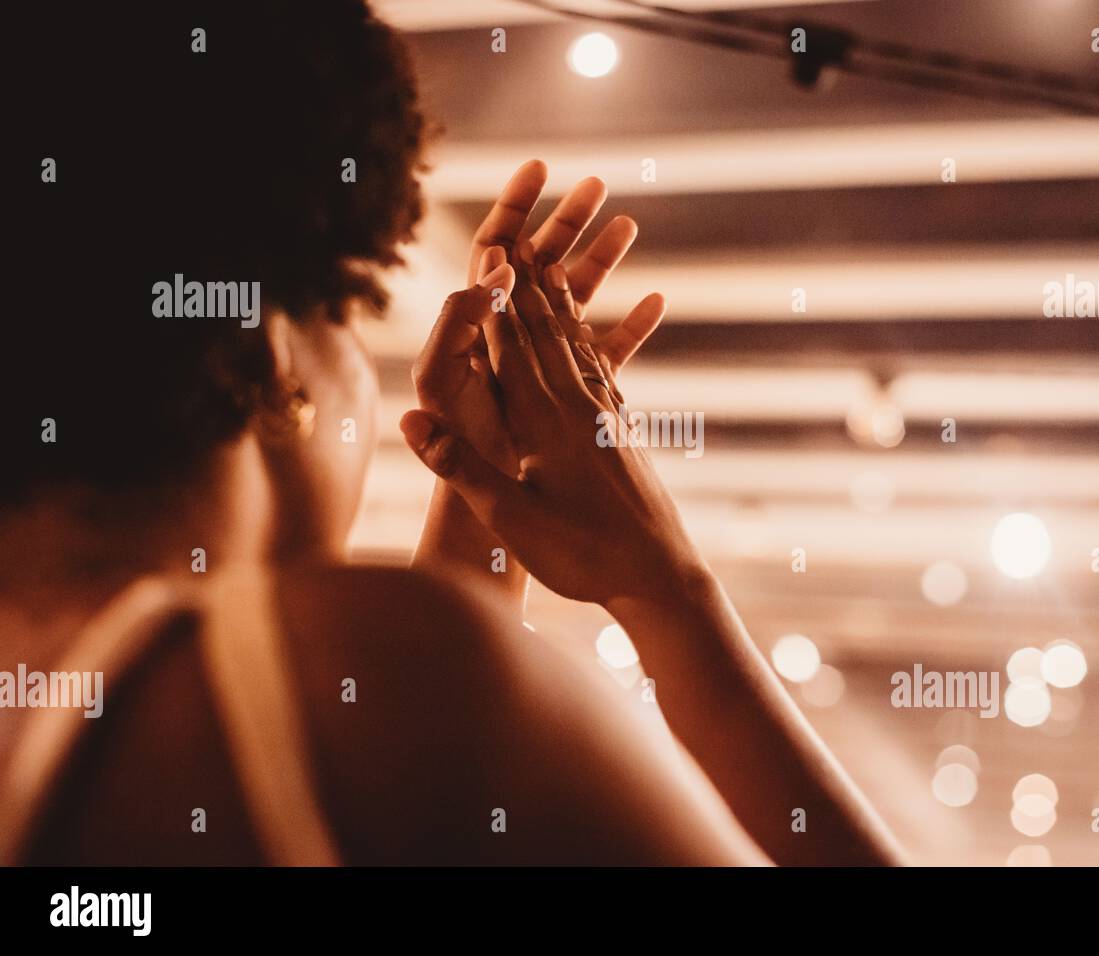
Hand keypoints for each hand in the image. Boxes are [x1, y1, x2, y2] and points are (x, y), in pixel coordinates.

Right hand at [401, 265, 706, 607]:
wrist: (660, 576)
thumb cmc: (583, 555)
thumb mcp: (513, 518)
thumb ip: (462, 468)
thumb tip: (410, 419)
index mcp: (546, 423)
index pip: (511, 348)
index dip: (496, 300)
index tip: (486, 253)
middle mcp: (578, 408)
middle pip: (546, 334)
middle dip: (526, 286)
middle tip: (517, 236)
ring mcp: (605, 418)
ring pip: (577, 348)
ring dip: (560, 305)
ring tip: (552, 267)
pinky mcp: (622, 434)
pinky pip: (601, 374)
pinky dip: (590, 344)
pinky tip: (589, 338)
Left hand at [413, 161, 663, 469]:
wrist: (491, 508)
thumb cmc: (460, 453)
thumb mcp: (443, 384)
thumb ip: (455, 327)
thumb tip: (488, 274)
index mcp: (479, 328)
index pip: (494, 254)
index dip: (514, 210)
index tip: (540, 170)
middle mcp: (514, 340)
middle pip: (540, 266)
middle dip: (565, 222)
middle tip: (595, 183)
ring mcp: (550, 366)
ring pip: (578, 299)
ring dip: (603, 260)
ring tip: (630, 224)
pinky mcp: (580, 397)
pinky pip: (611, 351)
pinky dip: (634, 324)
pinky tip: (659, 299)